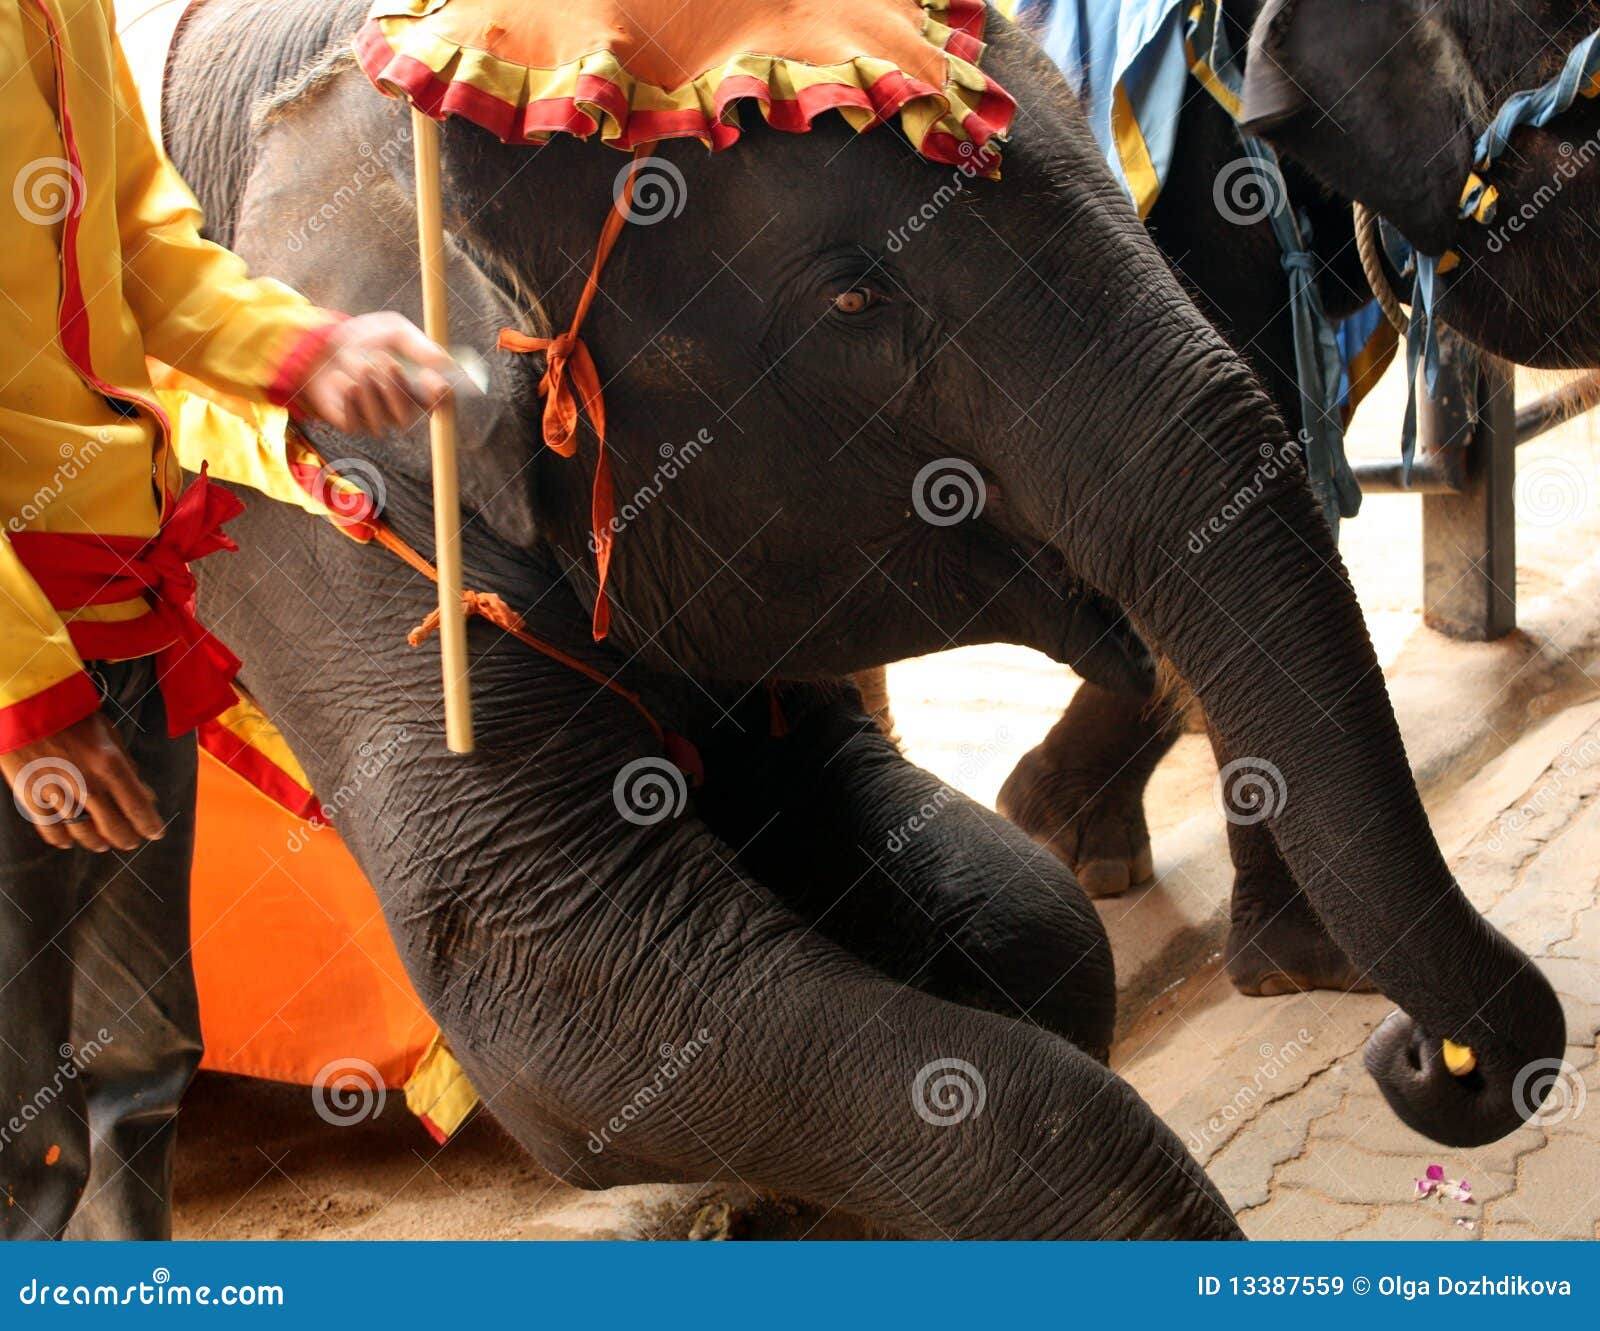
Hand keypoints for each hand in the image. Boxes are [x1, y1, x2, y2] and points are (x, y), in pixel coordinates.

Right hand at [1, 713, 165, 852]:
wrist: (30, 708)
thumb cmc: (75, 719)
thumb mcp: (111, 737)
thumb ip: (129, 769)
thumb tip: (148, 798)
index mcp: (111, 766)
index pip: (138, 809)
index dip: (150, 826)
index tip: (155, 834)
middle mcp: (87, 784)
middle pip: (113, 828)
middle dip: (126, 838)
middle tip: (130, 841)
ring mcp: (58, 794)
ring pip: (83, 834)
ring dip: (97, 842)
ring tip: (102, 844)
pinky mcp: (32, 797)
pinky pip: (50, 830)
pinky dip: (62, 840)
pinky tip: (69, 841)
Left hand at [294, 312, 457, 435]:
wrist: (324, 345)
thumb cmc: (367, 339)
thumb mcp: (395, 330)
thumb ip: (418, 345)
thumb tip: (443, 361)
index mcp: (420, 388)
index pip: (441, 404)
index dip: (439, 396)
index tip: (429, 376)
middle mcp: (402, 408)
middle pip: (408, 416)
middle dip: (395, 388)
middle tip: (384, 359)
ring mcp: (377, 419)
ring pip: (381, 421)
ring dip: (370, 389)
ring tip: (359, 363)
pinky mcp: (352, 423)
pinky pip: (355, 422)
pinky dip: (348, 398)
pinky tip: (341, 378)